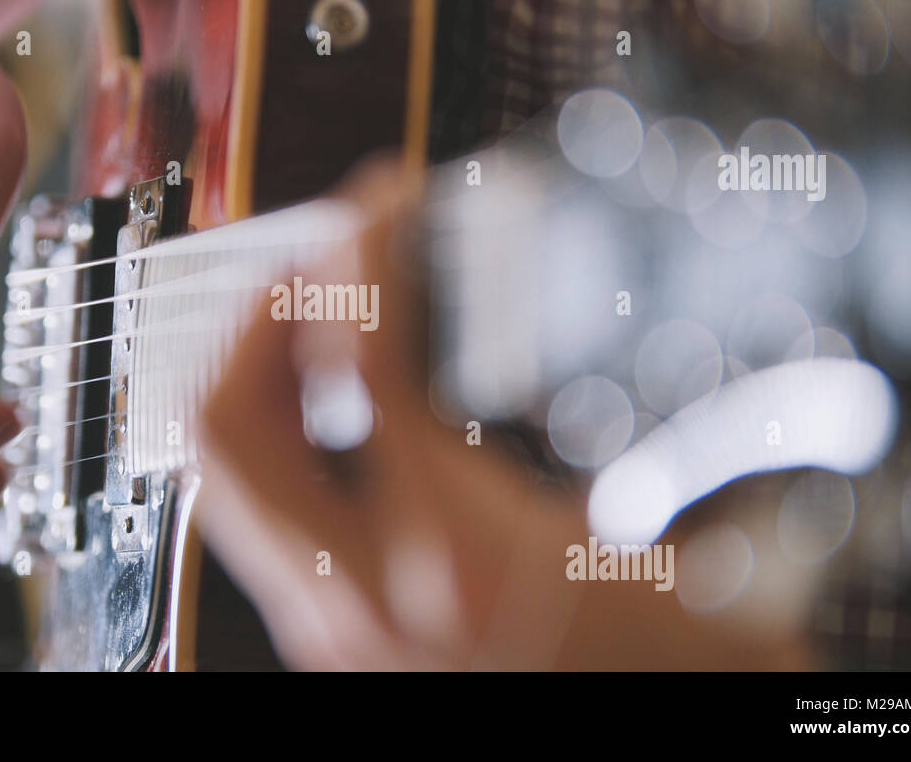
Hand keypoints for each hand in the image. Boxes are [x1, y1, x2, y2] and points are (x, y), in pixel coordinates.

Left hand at [195, 159, 811, 669]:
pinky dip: (275, 442)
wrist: (643, 743)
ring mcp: (331, 624)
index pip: (361, 362)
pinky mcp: (328, 636)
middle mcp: (367, 596)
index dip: (361, 256)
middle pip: (229, 422)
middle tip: (308, 258)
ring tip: (306, 319)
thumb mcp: (668, 534)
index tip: (381, 202)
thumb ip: (667, 429)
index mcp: (461, 553)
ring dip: (251, 378)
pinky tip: (328, 406)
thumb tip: (684, 327)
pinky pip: (261, 519)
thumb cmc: (668, 673)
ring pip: (226, 478)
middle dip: (256, 315)